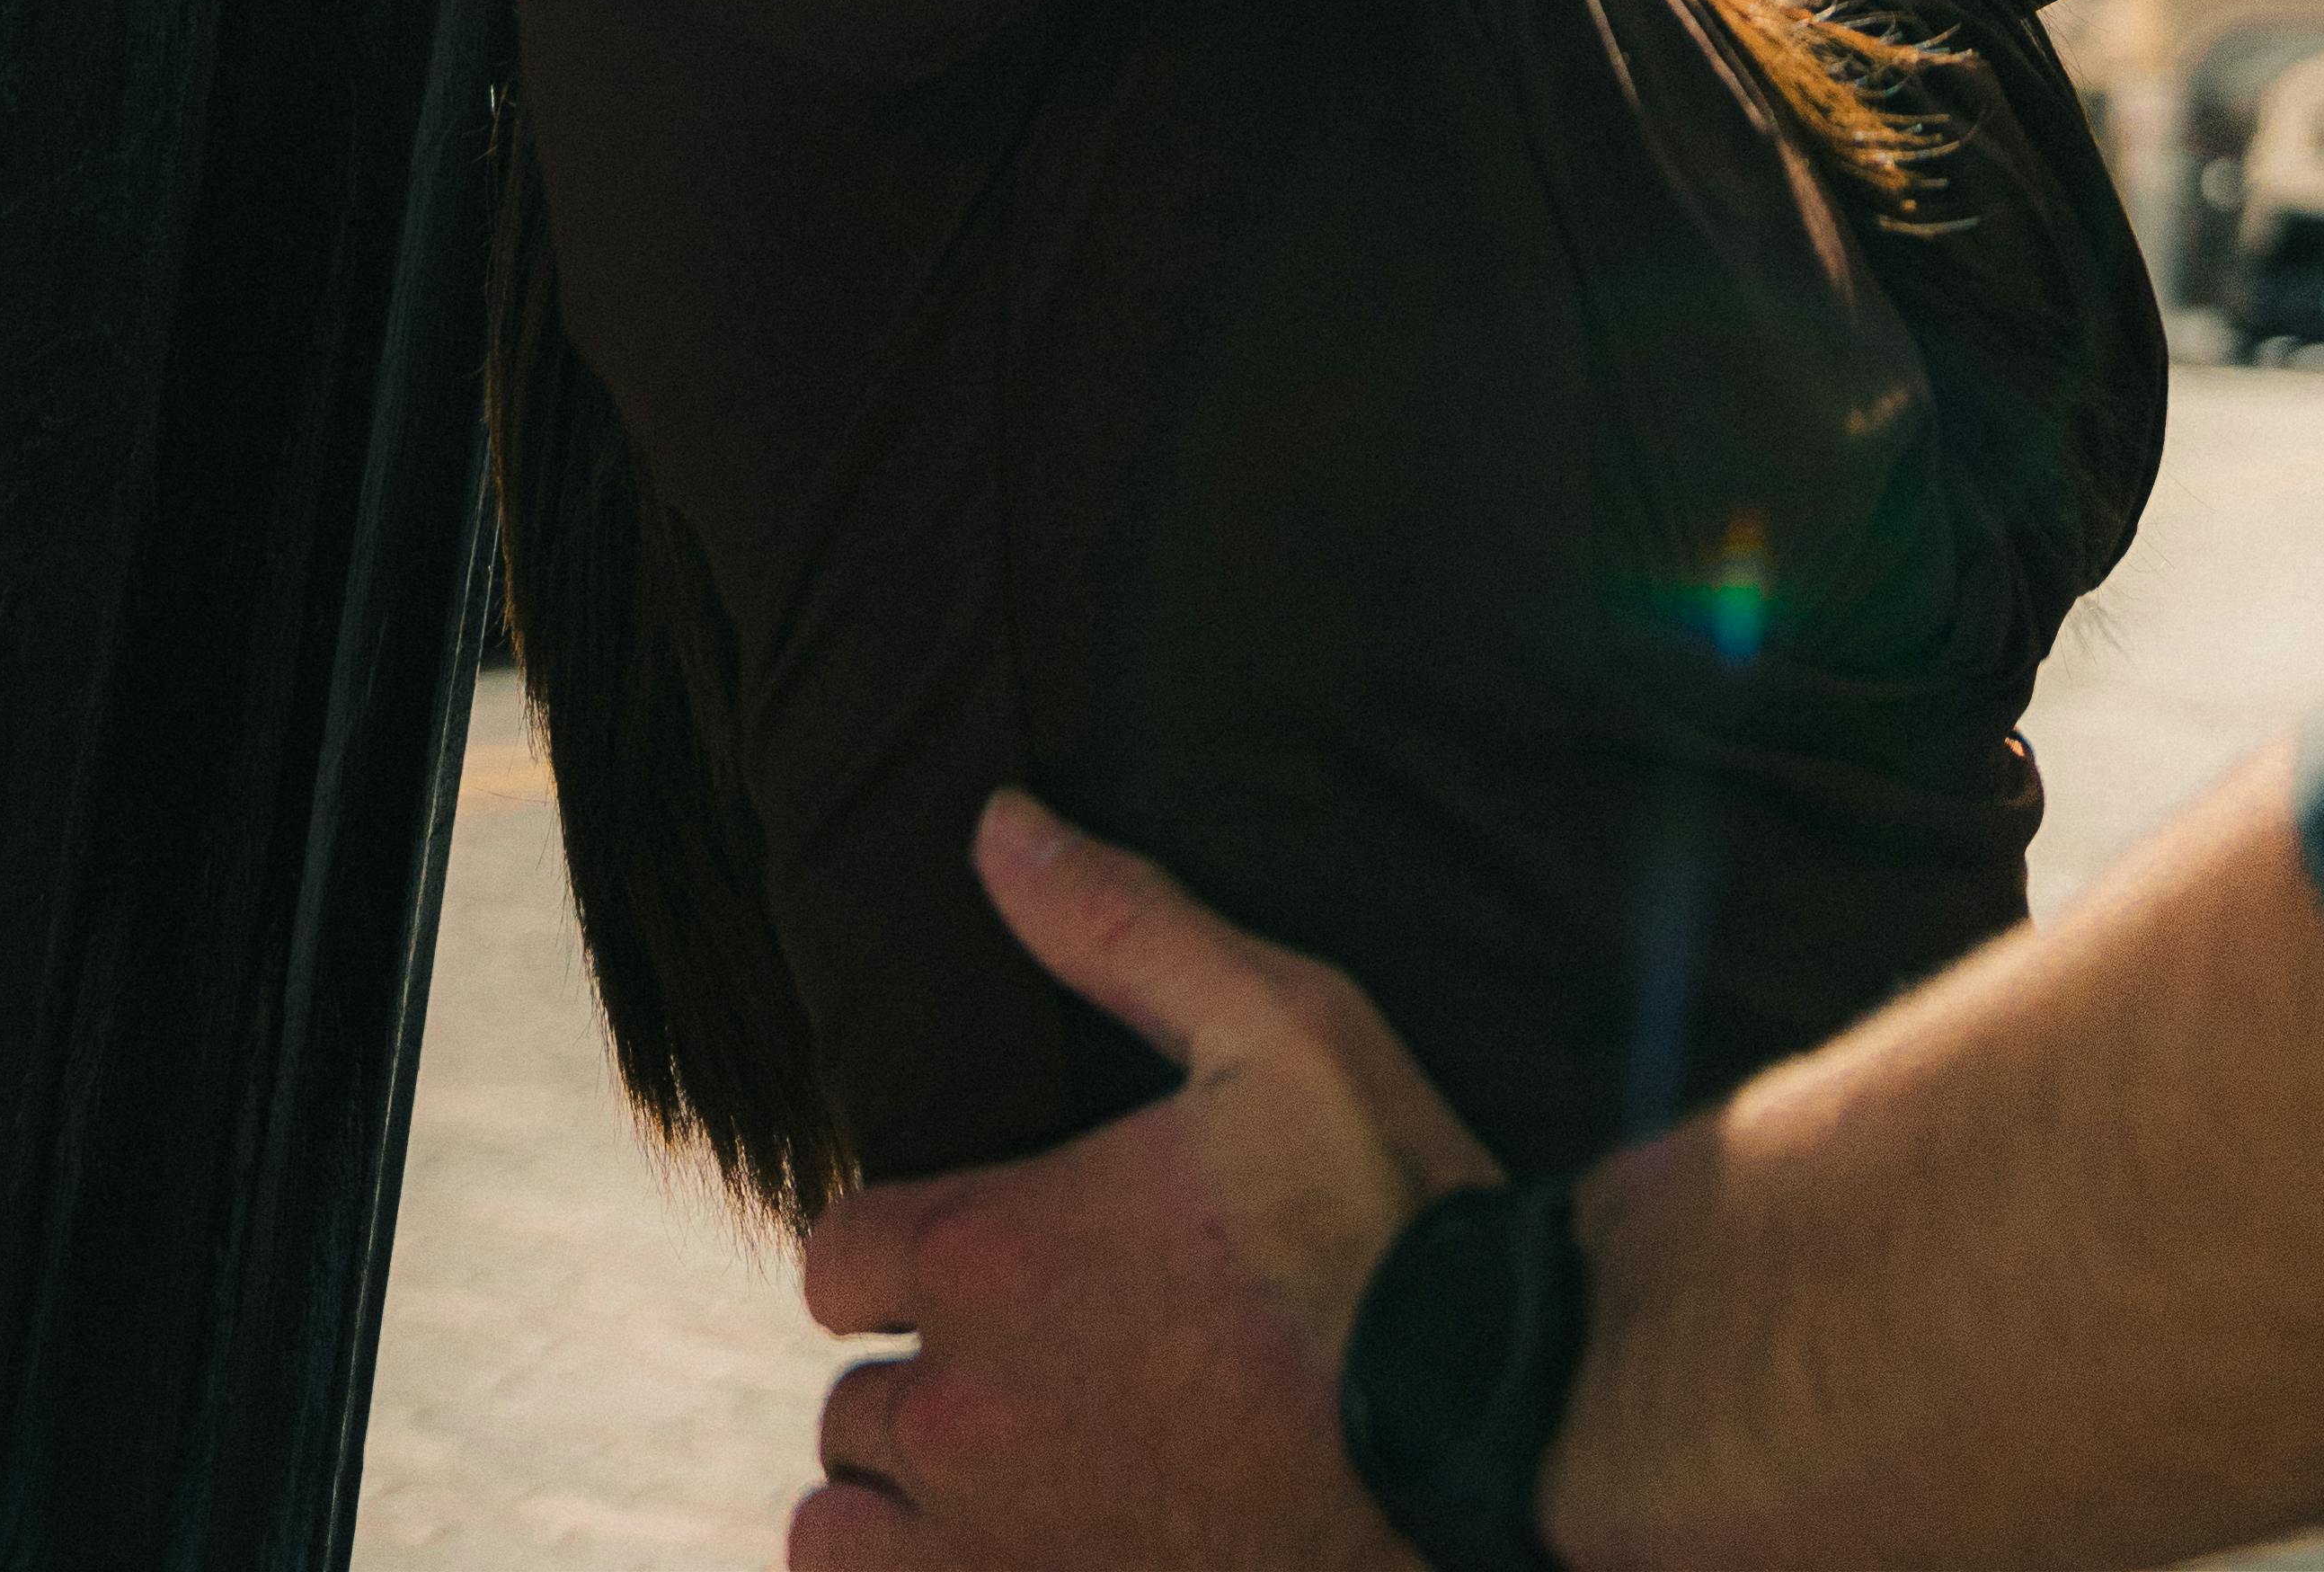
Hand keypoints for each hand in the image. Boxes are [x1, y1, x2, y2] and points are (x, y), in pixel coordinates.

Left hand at [790, 797, 1490, 1571]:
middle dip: (926, 1376)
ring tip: (1008, 1471)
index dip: (899, 1248)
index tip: (980, 1252)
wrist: (1487, 1423)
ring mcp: (998, 1549)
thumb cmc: (1387, 1216)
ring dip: (905, 1501)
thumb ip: (1121, 926)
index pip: (836, 1259)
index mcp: (997, 1254)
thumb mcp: (1276, 1026)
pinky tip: (1023, 1546)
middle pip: (854, 1407)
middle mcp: (966, 1414)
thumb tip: (995, 824)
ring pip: (846, 1531)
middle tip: (1041, 1360)